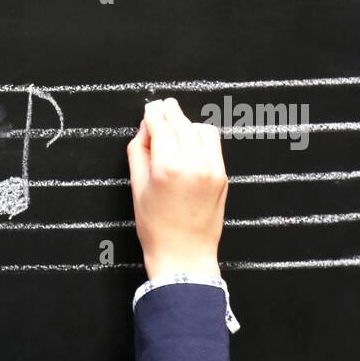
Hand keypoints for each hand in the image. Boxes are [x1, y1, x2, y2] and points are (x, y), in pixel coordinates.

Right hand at [126, 98, 226, 279]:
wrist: (183, 254)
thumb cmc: (156, 228)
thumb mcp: (137, 188)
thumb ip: (139, 153)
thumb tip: (145, 129)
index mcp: (167, 168)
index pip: (161, 126)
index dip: (153, 114)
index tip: (150, 107)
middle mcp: (192, 164)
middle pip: (181, 124)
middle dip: (170, 113)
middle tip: (161, 106)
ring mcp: (211, 169)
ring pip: (200, 129)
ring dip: (186, 123)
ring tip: (175, 126)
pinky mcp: (222, 175)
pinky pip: (213, 144)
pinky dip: (201, 136)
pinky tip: (190, 140)